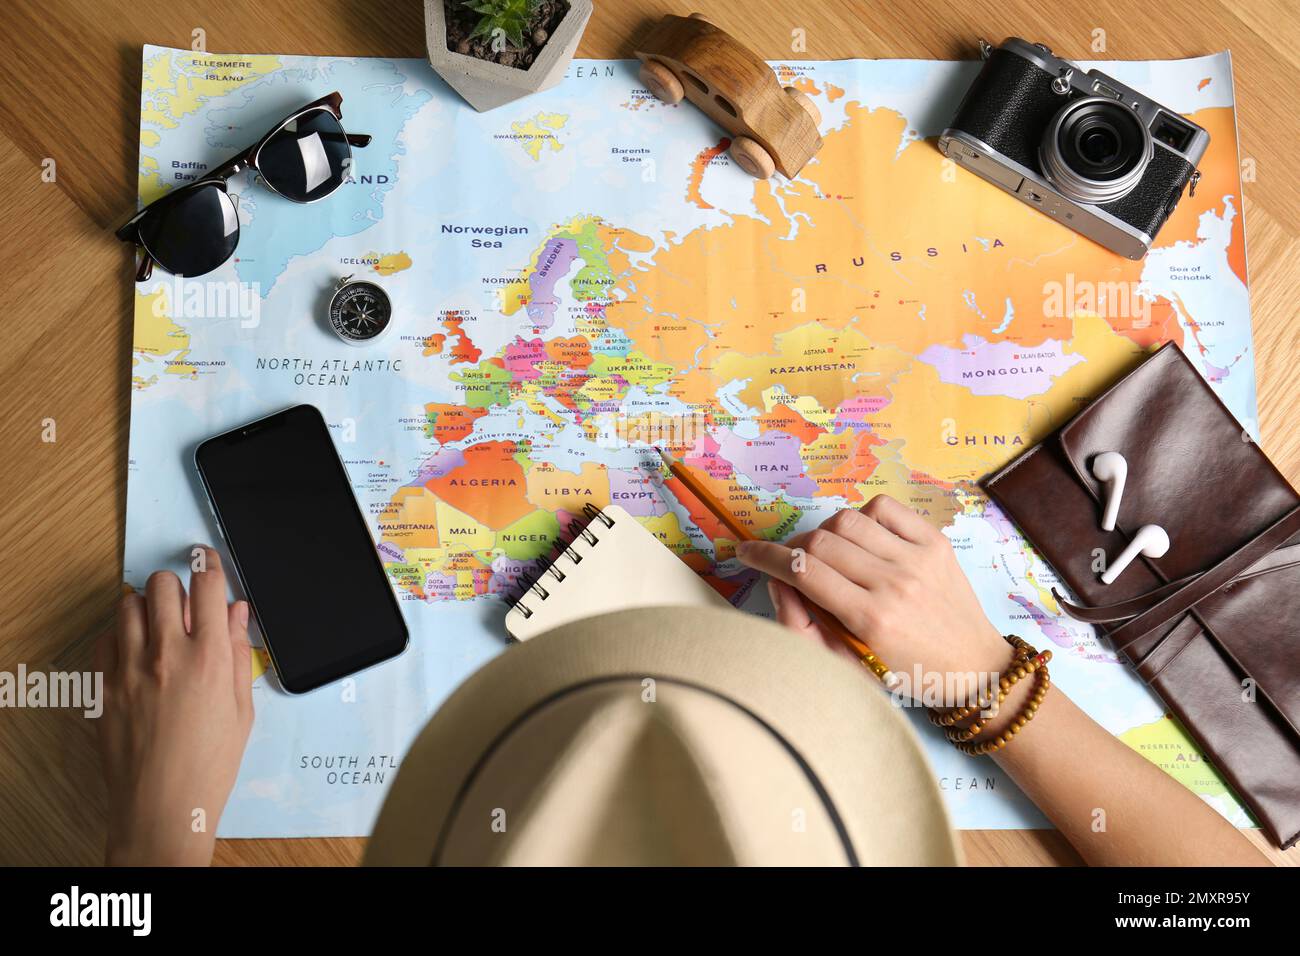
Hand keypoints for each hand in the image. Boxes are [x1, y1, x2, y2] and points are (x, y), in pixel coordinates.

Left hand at [96, 547, 253, 865]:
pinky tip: (135, 652)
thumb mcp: (241, 708)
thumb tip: (237, 614)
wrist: (163, 805)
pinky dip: (121, 635)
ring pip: (129, 603)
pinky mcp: (103, 686)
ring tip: (158, 625)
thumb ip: (239, 654)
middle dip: (177, 586)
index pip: (208, 587)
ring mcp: (129, 669)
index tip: (209, 562)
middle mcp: (167, 655)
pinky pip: (105, 638)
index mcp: (210, 659)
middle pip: (164, 585)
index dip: (210, 567)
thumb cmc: (208, 764)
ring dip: (146, 605)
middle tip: (184, 602)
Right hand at [736, 495, 1010, 696]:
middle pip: (820, 541)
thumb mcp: (846, 668)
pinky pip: (883, 508)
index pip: (803, 571)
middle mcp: (895, 584)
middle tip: (792, 563)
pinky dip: (862, 517)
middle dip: (793, 548)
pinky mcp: (936, 542)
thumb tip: (777, 582)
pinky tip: (862, 540)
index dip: (766, 558)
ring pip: (847, 520)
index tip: (748, 554)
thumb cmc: (906, 675)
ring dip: (826, 532)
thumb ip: (801, 628)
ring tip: (830, 554)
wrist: (976, 669)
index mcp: (871, 620)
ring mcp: (918, 558)